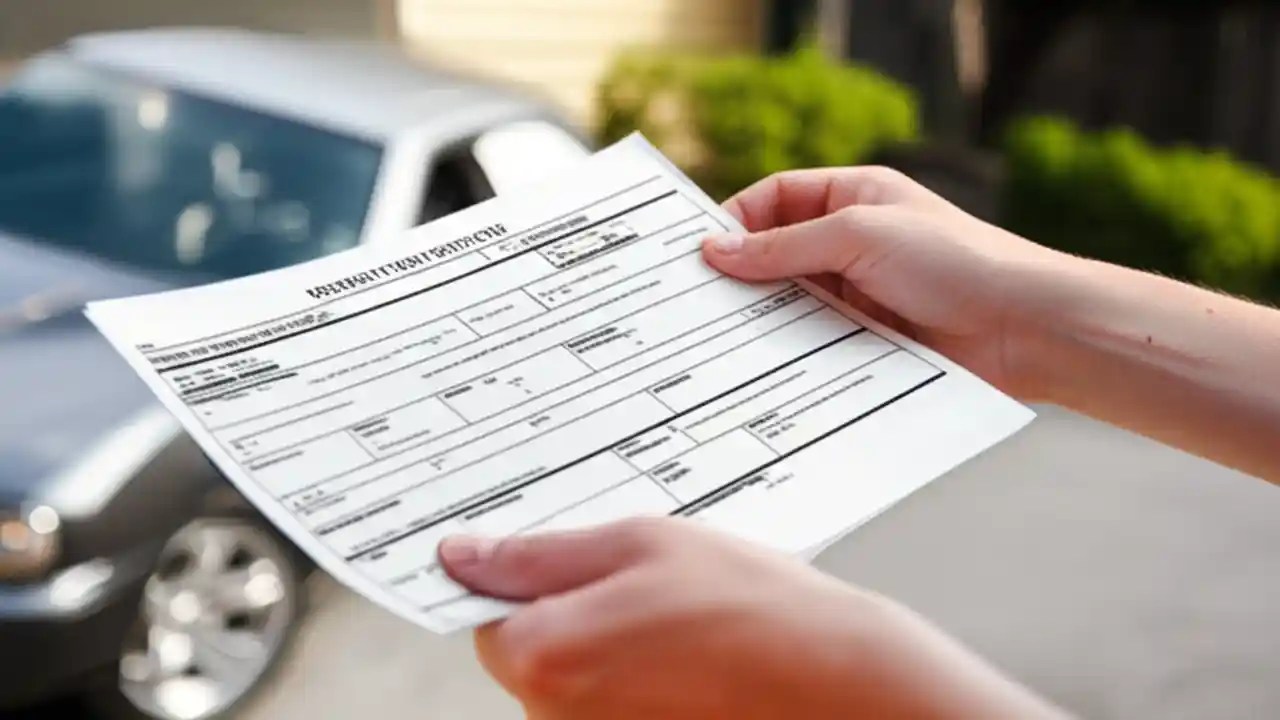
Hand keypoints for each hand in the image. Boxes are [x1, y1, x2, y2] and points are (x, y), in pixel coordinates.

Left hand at [440, 517, 1069, 719]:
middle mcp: (555, 716)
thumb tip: (466, 555)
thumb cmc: (751, 609)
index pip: (486, 614)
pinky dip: (639, 683)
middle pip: (530, 651)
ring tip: (680, 624)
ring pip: (573, 681)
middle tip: (643, 587)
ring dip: (609, 648)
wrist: (835, 680)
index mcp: (544, 653)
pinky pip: (611, 706)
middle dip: (571, 614)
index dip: (523, 581)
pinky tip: (690, 661)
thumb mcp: (640, 543)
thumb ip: (538, 554)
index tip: (557, 566)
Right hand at [701, 167, 1071, 399]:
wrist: (1024, 329)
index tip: (700, 252)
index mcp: (856, 197)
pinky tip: (763, 362)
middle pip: (779, 252)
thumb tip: (715, 251)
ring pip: (793, 301)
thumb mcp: (859, 235)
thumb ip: (785, 246)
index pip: (777, 197)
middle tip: (698, 300)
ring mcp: (861, 292)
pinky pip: (815, 340)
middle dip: (742, 273)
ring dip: (764, 315)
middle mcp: (854, 242)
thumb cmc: (955, 262)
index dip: (738, 219)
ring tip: (722, 335)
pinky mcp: (869, 338)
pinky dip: (790, 348)